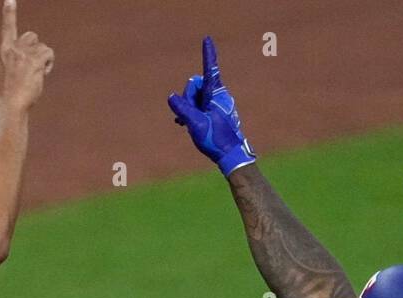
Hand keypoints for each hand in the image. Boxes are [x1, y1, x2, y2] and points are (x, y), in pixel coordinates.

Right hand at [0, 0, 53, 110]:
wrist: (12, 104)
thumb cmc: (10, 93)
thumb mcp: (8, 72)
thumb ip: (16, 60)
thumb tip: (31, 60)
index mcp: (4, 51)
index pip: (7, 28)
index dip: (9, 13)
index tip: (10, 0)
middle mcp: (13, 48)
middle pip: (31, 36)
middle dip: (36, 47)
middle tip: (33, 65)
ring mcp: (24, 53)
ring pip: (42, 47)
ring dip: (43, 59)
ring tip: (35, 74)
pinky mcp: (35, 59)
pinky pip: (48, 53)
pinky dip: (49, 63)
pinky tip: (42, 74)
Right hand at [167, 36, 255, 175]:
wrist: (231, 154)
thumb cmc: (215, 139)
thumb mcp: (195, 123)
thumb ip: (183, 108)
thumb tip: (171, 96)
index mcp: (215, 95)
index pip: (210, 70)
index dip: (208, 54)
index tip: (207, 39)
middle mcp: (218, 96)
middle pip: (197, 86)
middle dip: (188, 97)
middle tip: (187, 116)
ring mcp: (217, 103)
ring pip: (197, 97)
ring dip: (188, 107)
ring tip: (187, 123)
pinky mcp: (216, 111)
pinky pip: (200, 105)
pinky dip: (192, 112)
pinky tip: (185, 124)